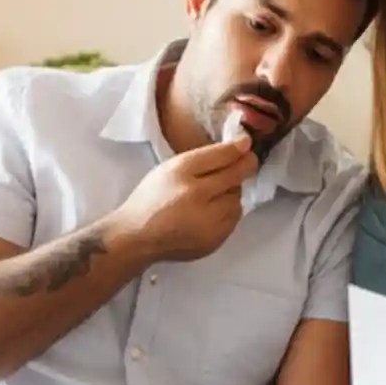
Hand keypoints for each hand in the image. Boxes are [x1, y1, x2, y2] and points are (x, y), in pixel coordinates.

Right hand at [115, 136, 257, 261]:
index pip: (220, 156)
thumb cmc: (154, 197)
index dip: (239, 148)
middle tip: (238, 166)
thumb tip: (243, 145)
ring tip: (213, 194)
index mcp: (182, 174)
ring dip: (231, 194)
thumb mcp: (172, 167)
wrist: (138, 237)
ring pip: (236, 199)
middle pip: (234, 178)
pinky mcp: (214, 242)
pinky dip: (227, 212)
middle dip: (240, 170)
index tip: (246, 143)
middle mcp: (197, 197)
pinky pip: (233, 219)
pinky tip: (210, 212)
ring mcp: (208, 223)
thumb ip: (206, 156)